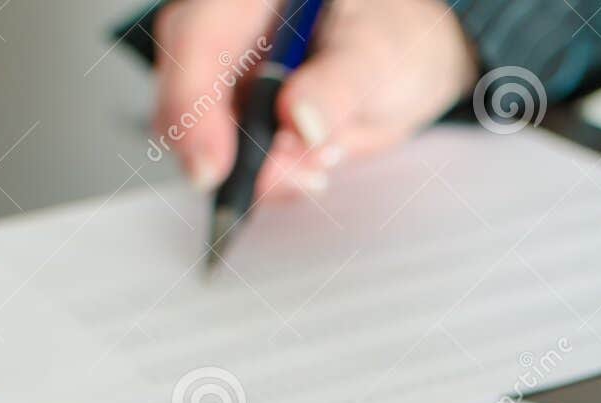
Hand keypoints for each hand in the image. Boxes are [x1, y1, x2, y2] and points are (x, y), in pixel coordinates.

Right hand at [153, 0, 477, 197]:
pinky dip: (273, 177)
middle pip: (188, 92)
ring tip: (323, 161)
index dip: (194, 105)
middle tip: (294, 176)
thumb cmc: (395, 37)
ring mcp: (230, 72)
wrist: (411, 57)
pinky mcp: (241, 113)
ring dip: (263, 169)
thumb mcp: (379, 55)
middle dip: (234, 151)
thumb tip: (300, 122)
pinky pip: (237, 158)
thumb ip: (339, 85)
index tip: (213, 166)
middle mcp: (228, 27)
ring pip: (209, 137)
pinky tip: (313, 167)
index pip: (198, 39)